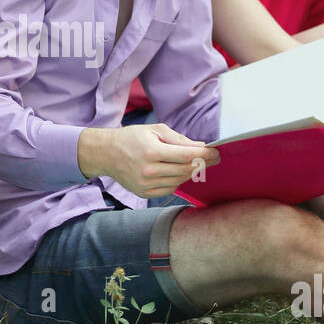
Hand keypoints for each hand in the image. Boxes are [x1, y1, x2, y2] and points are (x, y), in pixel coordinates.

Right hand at [81, 124, 219, 198]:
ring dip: (191, 172)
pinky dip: (177, 181)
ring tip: (196, 164)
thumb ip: (179, 139)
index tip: (217, 152)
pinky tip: (179, 172)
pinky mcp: (144, 193)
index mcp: (152, 151)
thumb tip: (201, 146)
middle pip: (186, 170)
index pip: (187, 156)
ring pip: (179, 181)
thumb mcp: (155, 130)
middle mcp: (149, 170)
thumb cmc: (132, 138)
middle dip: (203, 164)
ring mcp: (146, 184)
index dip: (205, 154)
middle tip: (213, 159)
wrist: (106, 153)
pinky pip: (169, 189)